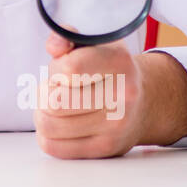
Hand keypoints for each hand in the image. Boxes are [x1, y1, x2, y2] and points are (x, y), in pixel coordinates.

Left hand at [33, 31, 146, 158]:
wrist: (144, 103)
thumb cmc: (107, 70)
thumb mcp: (93, 44)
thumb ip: (67, 37)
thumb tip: (54, 47)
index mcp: (119, 62)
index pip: (68, 68)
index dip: (54, 69)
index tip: (61, 68)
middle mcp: (123, 96)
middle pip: (55, 100)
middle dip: (46, 92)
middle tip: (57, 89)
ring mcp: (116, 126)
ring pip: (48, 125)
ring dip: (42, 113)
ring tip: (55, 105)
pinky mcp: (105, 149)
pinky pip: (52, 146)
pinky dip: (46, 134)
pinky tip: (59, 123)